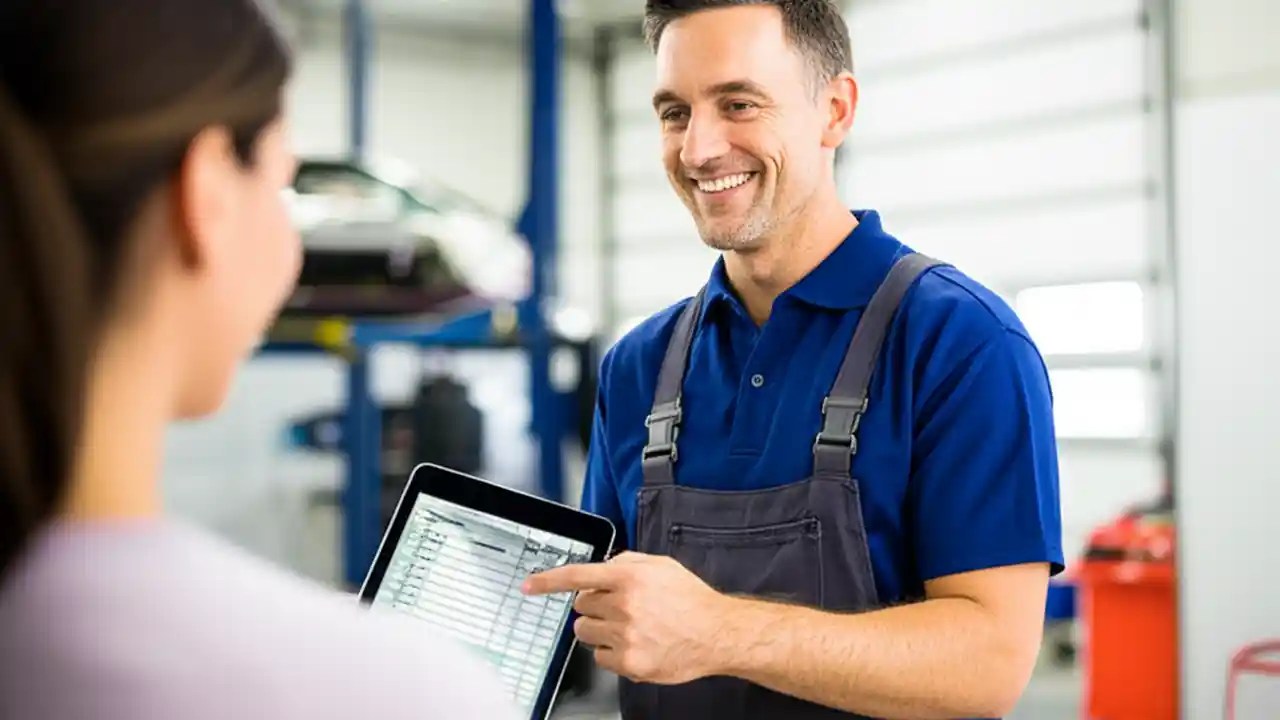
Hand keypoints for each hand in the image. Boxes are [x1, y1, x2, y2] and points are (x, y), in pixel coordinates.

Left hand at [522, 552, 728, 683]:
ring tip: (627, 628)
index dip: (547, 581)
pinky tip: (634, 645)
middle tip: (616, 609)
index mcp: (630, 577)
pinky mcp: (629, 662)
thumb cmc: (692, 600)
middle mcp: (625, 605)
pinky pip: (599, 658)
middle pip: (580, 605)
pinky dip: (611, 653)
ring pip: (585, 632)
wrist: (716, 633)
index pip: (577, 576)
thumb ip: (627, 561)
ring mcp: (626, 635)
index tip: (529, 585)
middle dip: (593, 606)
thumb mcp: (661, 566)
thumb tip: (602, 566)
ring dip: (599, 629)